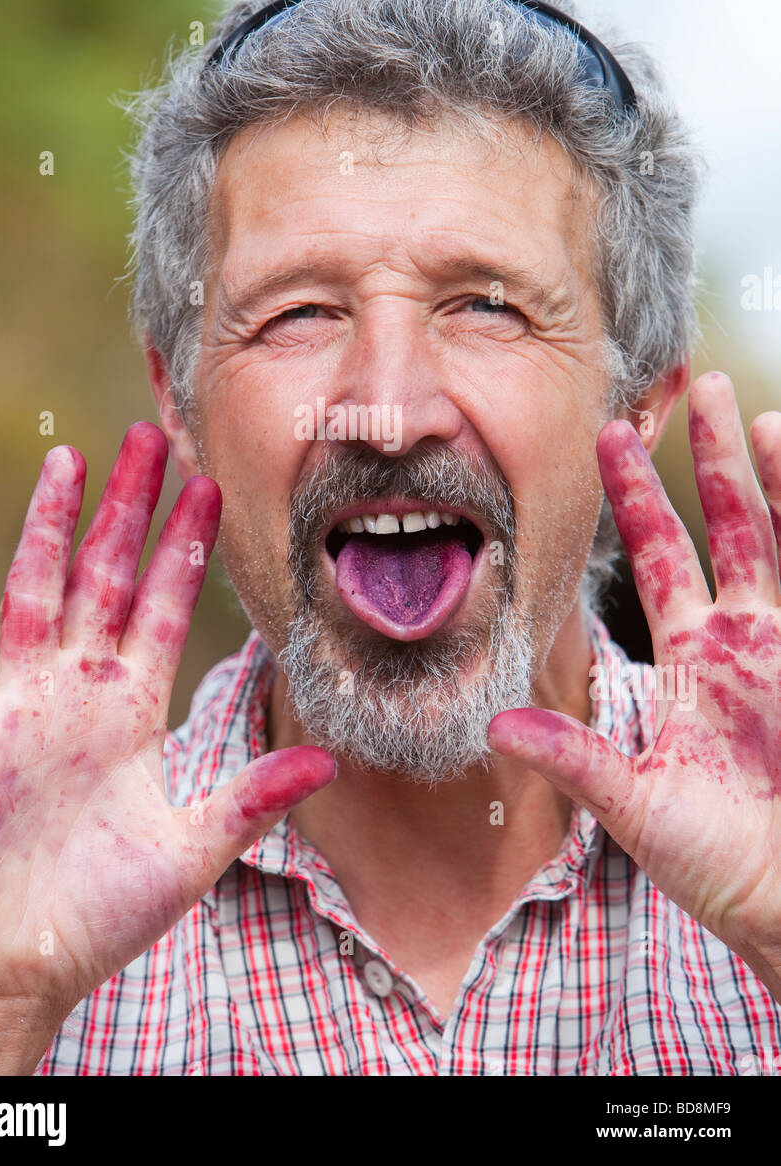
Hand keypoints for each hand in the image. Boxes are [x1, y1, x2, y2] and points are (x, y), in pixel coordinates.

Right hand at [0, 423, 334, 1029]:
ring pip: (36, 595)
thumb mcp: (192, 850)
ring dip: (49, 530)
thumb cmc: (104, 914)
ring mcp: (20, 709)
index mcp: (132, 710)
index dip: (185, 548)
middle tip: (149, 437)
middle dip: (128, 510)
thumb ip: (251, 798)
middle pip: (105, 578)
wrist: (22, 970)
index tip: (209, 487)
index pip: (162, 607)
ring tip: (67, 462)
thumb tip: (331, 762)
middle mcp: (79, 693)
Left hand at [488, 372, 780, 996]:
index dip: (637, 499)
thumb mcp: (634, 803)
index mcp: (695, 659)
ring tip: (751, 409)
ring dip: (767, 476)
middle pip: (726, 526)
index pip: (661, 556)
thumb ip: (575, 758)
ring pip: (779, 538)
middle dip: (710, 460)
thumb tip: (497, 726)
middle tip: (696, 385)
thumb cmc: (718, 863)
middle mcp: (744, 638)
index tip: (608, 438)